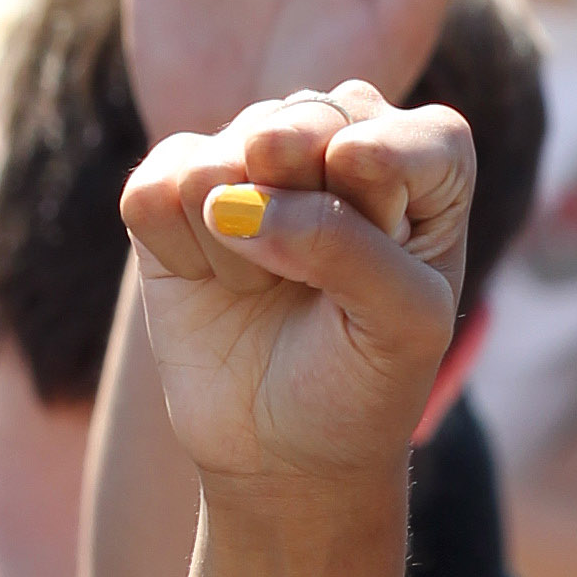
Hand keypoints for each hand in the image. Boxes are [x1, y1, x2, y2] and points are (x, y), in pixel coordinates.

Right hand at [123, 81, 472, 492]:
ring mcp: (248, 155)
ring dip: (241, 252)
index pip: (396, 139)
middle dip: (302, 222)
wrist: (287, 451)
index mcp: (421, 159)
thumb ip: (347, 246)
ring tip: (268, 290)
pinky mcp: (173, 186)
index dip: (379, 206)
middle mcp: (334, 135)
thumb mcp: (402, 327)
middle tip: (314, 288)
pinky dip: (181, 255)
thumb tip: (234, 202)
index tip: (384, 266)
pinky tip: (214, 283)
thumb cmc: (365, 381)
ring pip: (219, 159)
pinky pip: (154, 190)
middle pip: (300, 125)